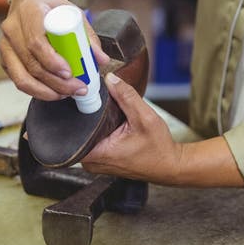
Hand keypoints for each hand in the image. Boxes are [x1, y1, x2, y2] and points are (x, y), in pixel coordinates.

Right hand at [0, 0, 108, 100]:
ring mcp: (5, 45)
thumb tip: (102, 60)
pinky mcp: (4, 59)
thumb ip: (88, 36)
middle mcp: (12, 28)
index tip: (69, 72)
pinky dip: (37, 91)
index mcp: (30, 11)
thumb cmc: (52, 8)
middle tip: (78, 88)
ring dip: (47, 91)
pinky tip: (54, 92)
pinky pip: (18, 80)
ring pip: (22, 77)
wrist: (30, 1)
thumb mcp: (73, 13)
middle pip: (31, 63)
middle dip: (56, 82)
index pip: (36, 40)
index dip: (51, 60)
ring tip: (68, 93)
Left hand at [82, 73, 243, 188]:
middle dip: (89, 112)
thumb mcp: (145, 117)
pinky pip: (94, 139)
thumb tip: (110, 79)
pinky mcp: (101, 160)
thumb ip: (126, 97)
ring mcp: (95, 162)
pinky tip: (112, 119)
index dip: (79, 108)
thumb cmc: (158, 148)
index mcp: (98, 154)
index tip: (86, 95)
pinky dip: (101, 128)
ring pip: (86, 134)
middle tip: (99, 98)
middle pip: (79, 130)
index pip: (74, 128)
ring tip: (108, 109)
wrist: (169, 165)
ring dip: (96, 120)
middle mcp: (91, 161)